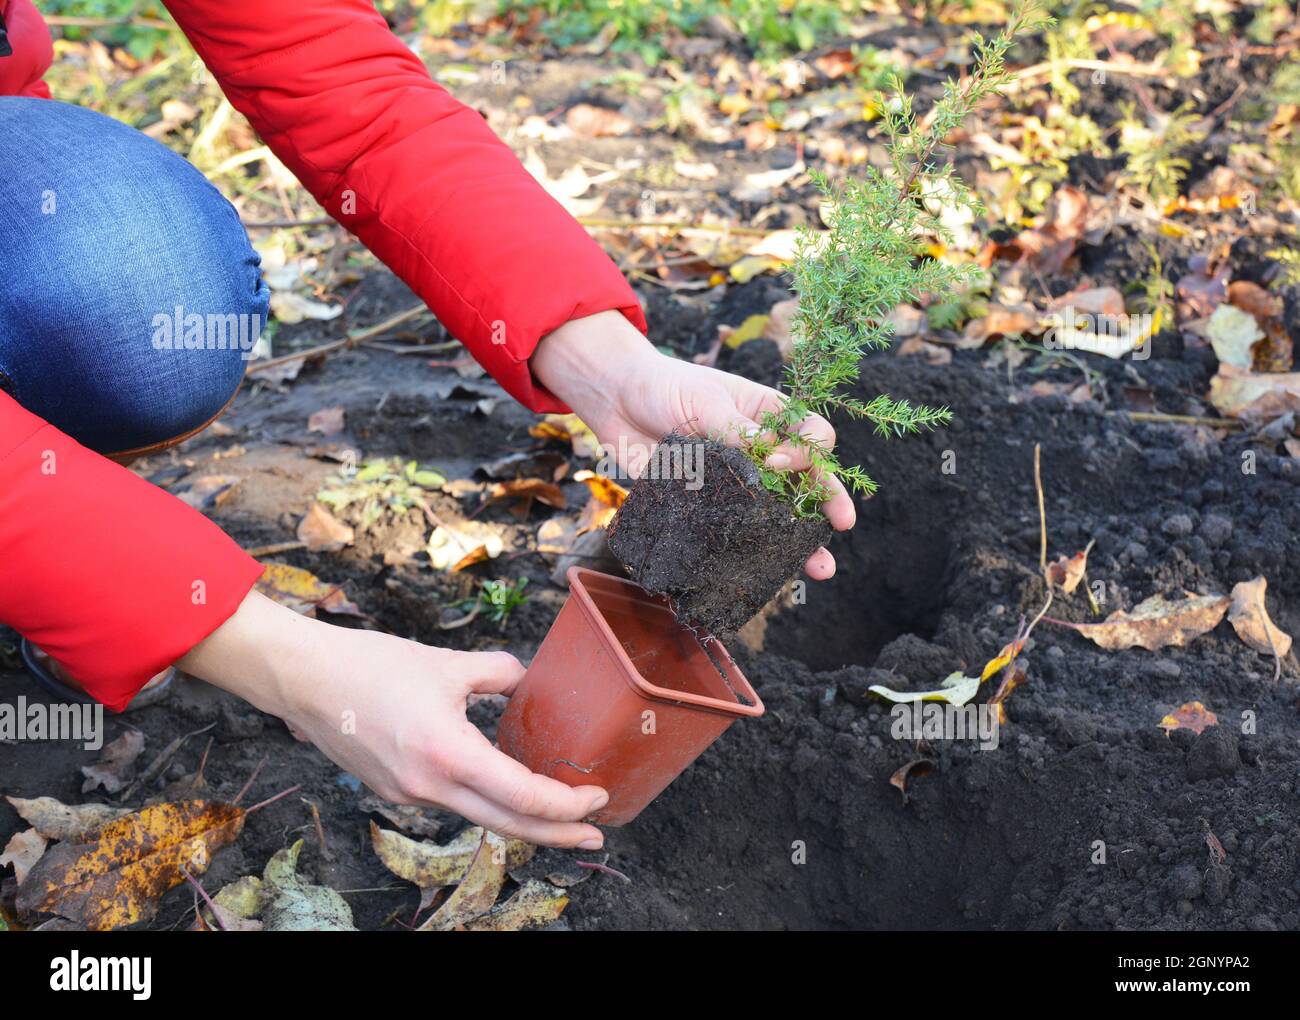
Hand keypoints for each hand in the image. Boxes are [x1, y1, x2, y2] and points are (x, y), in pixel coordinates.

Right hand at [179, 591, 607, 848]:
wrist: (303, 679)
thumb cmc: (370, 666)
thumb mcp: (446, 663)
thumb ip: (497, 673)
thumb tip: (524, 680)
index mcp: (449, 754)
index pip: (523, 796)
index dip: (567, 804)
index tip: (597, 797)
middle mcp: (430, 786)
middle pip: (507, 823)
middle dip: (558, 834)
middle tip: (595, 837)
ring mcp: (409, 794)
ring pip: (479, 815)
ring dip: (522, 817)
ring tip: (558, 812)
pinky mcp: (394, 790)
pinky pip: (452, 801)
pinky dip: (485, 800)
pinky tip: (502, 784)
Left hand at [533, 310, 855, 578]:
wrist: (616, 403)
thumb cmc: (665, 388)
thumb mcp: (704, 399)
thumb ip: (735, 428)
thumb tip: (770, 455)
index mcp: (769, 416)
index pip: (811, 434)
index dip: (806, 451)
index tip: (779, 463)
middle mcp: (762, 451)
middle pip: (807, 478)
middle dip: (828, 501)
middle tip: (841, 524)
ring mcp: (738, 481)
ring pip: (778, 512)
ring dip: (800, 540)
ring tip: (819, 567)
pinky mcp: (710, 506)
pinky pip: (737, 530)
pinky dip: (753, 550)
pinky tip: (765, 570)